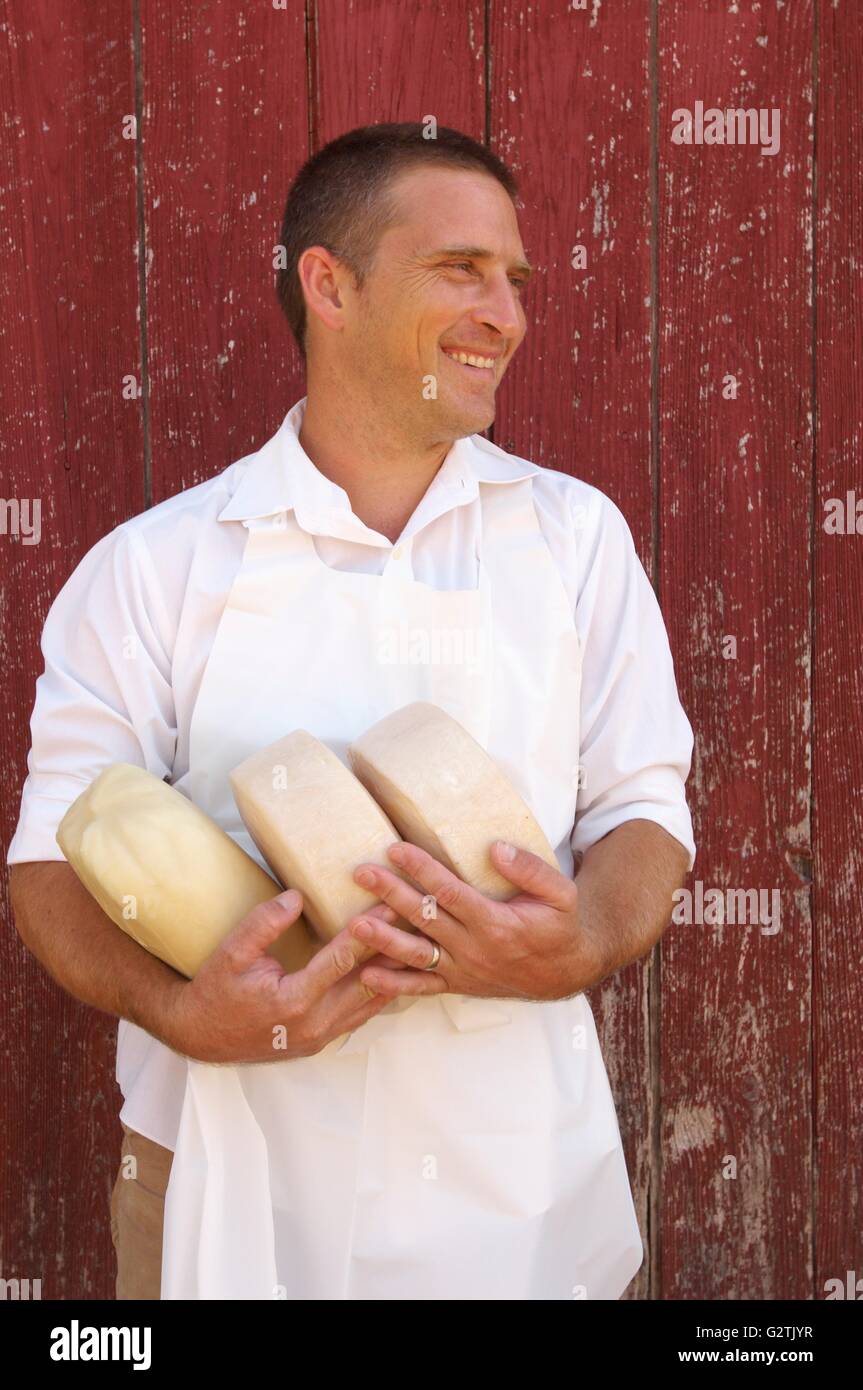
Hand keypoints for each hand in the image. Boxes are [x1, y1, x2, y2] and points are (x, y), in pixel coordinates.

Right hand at [165, 890, 405, 1063]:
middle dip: (394, 950)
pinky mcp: (321, 1041)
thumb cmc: (214, 992)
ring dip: (393, 974)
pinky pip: (360, 1015)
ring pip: (371, 1004)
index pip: (342, 960)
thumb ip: (263, 925)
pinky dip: (380, 992)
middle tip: (419, 922)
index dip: (369, 931)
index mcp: (293, 1001)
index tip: (390, 904)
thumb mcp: (230, 954)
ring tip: (418, 943)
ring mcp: (320, 1037)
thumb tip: (296, 897)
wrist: (199, 1036)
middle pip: (369, 983)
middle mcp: (314, 1024)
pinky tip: (395, 972)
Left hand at [348, 841, 604, 1003]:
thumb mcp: (562, 893)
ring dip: (383, 939)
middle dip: (390, 894)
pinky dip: (394, 985)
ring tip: (354, 925)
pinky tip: (368, 975)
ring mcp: (463, 969)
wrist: (565, 971)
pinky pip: (422, 987)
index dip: (421, 870)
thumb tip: (495, 848)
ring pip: (416, 954)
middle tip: (361, 873)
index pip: (450, 892)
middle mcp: (475, 948)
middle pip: (425, 918)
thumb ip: (530, 870)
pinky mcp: (457, 984)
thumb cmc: (560, 925)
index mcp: (497, 923)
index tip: (395, 849)